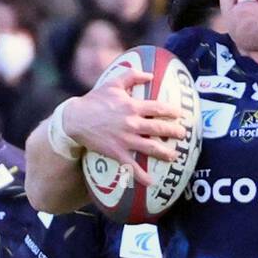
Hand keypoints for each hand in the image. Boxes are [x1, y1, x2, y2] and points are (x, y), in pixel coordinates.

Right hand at [65, 70, 186, 185]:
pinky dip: (142, 176)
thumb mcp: (112, 82)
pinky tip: (151, 183)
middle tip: (182, 135)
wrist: (75, 119)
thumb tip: (150, 74)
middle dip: (174, 132)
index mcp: (132, 106)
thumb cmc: (94, 99)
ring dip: (165, 153)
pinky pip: (132, 166)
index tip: (180, 114)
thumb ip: (132, 75)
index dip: (171, 111)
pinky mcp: (117, 152)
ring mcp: (125, 139)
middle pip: (159, 128)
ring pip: (151, 148)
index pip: (158, 108)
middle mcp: (132, 123)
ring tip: (174, 156)